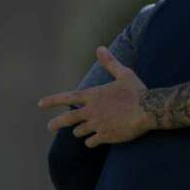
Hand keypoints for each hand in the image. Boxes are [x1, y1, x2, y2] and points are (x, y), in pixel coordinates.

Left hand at [38, 47, 152, 146]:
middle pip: (67, 119)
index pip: (67, 98)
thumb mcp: (124, 74)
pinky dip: (91, 141)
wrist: (148, 110)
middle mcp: (91, 110)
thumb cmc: (137, 91)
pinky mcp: (105, 136)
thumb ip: (110, 63)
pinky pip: (92, 141)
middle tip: (50, 126)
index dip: (52, 101)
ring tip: (82, 132)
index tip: (40, 104)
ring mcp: (97, 124)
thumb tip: (100, 48)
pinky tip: (94, 141)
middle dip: (56, 123)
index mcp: (93, 95)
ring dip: (80, 131)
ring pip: (79, 131)